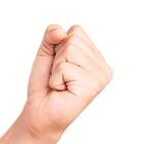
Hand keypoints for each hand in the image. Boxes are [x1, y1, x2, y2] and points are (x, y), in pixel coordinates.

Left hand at [19, 24, 112, 142]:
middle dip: (57, 57)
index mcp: (96, 57)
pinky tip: (62, 91)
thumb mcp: (46, 52)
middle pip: (73, 39)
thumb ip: (52, 35)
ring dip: (57, 68)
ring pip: (70, 50)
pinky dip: (56, 79)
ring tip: (61, 83)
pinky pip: (65, 67)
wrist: (39, 112)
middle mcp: (103, 67)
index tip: (60, 66)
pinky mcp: (92, 87)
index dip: (59, 46)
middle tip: (60, 77)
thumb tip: (61, 31)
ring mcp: (100, 77)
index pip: (76, 31)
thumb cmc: (45, 84)